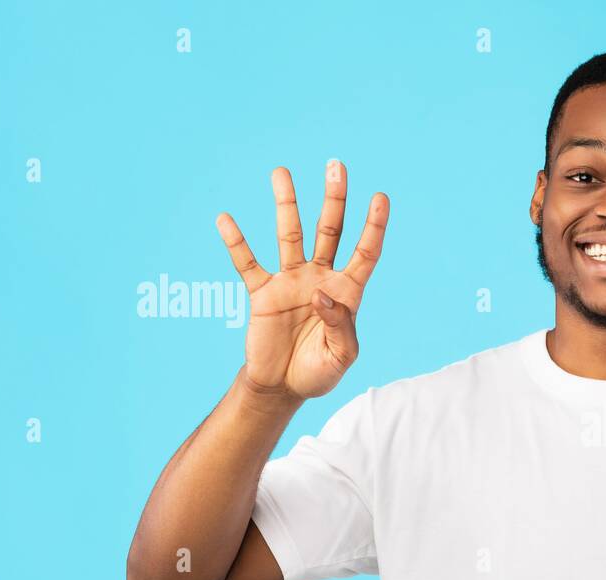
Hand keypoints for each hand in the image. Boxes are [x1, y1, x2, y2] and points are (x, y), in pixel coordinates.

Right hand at [217, 162, 389, 399]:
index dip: (374, 226)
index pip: (365, 251)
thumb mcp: (342, 356)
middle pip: (329, 230)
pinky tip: (225, 219)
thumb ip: (341, 326)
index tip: (381, 196)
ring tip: (281, 172)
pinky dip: (236, 243)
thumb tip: (321, 295)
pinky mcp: (262, 292)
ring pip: (289, 235)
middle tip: (336, 165)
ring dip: (286, 204)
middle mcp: (320, 278)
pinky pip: (247, 263)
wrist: (283, 387)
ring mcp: (290, 281)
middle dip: (334, 199)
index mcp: (347, 292)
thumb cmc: (319, 372)